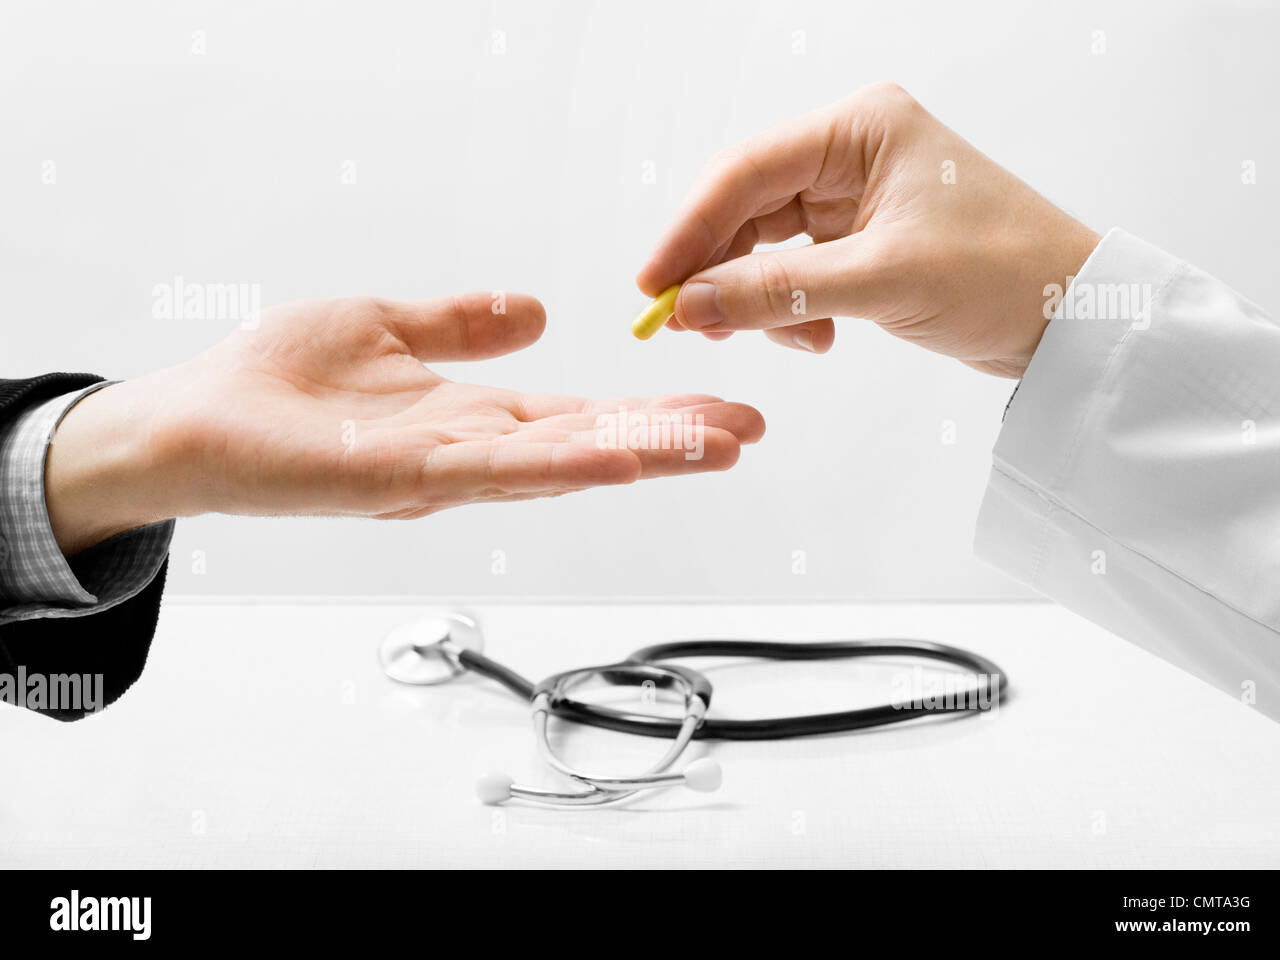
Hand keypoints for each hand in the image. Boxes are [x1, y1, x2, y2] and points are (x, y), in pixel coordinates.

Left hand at [45, 293, 763, 553]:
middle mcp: (473, 452)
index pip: (582, 416)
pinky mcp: (402, 479)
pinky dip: (563, 466)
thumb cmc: (277, 380)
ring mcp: (444, 472)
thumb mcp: (385, 324)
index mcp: (474, 417)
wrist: (191, 420)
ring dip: (641, 455)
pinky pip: (495, 472)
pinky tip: (620, 457)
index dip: (651, 412)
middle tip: (750, 430)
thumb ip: (463, 324)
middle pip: (591, 445)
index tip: (720, 403)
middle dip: (670, 439)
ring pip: (561, 464)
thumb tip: (539, 311)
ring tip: (716, 446)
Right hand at [638, 83, 1100, 377]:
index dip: (690, 229)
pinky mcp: (864, 242)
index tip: (651, 284)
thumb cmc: (1004, 272)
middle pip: (747, 208)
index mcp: (860, 129)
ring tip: (776, 338)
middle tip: (686, 322)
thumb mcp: (883, 281)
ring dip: (758, 298)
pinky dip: (792, 309)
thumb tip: (690, 304)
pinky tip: (818, 337)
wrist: (1072, 316)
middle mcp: (852, 154)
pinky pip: (797, 273)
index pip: (746, 172)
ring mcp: (857, 199)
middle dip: (718, 269)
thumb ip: (779, 292)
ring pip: (767, 247)